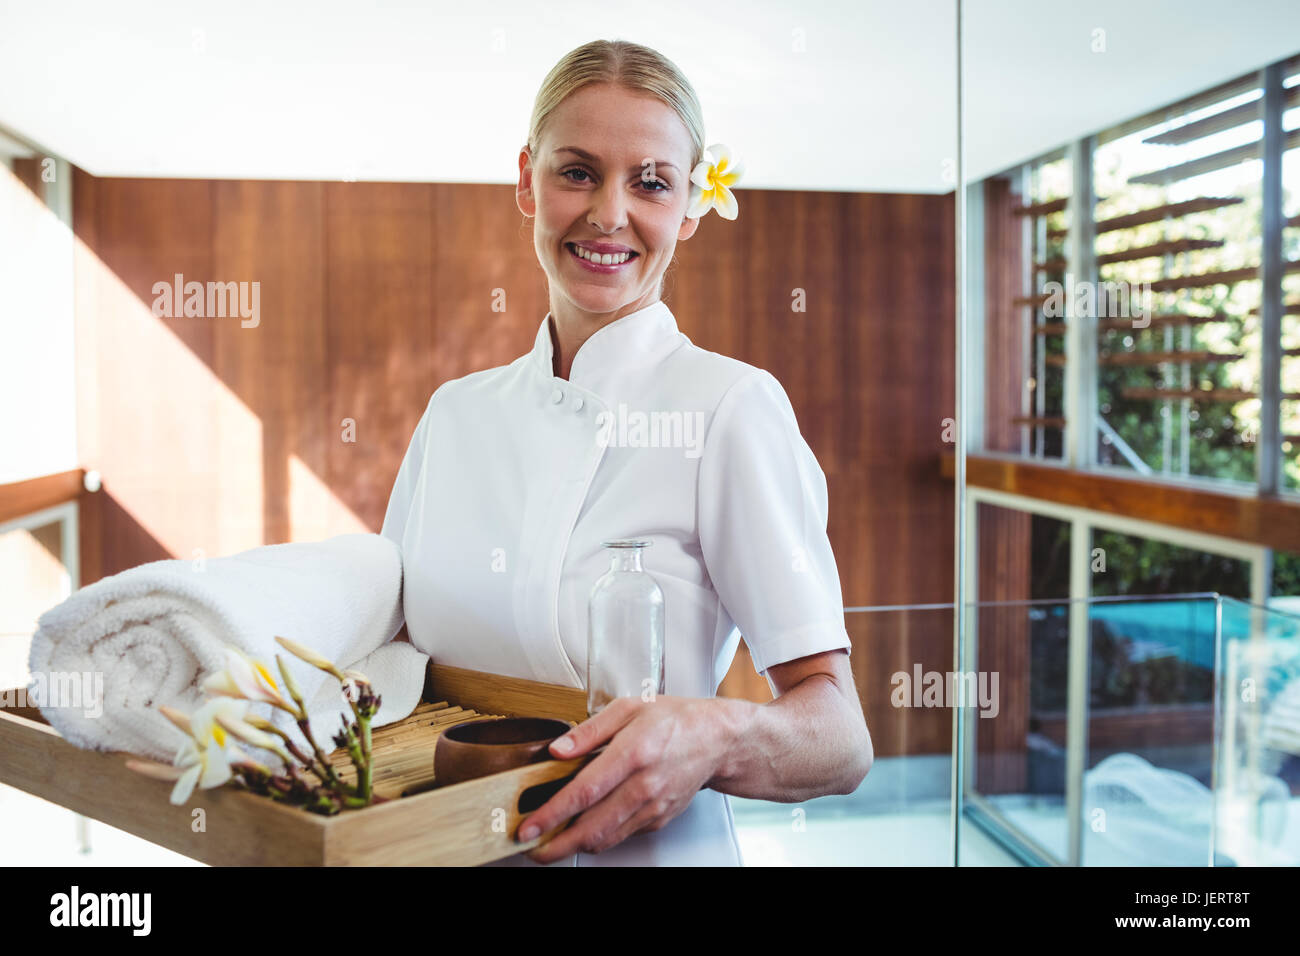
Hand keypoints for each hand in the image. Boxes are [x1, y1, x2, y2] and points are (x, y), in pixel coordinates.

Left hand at [515, 694, 734, 861]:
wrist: (718, 740)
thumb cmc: (675, 720)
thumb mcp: (629, 708)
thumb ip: (589, 731)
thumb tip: (557, 749)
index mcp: (633, 752)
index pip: (585, 791)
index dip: (552, 813)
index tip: (529, 826)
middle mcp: (644, 785)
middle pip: (592, 827)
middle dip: (555, 844)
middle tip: (529, 846)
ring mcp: (653, 806)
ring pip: (606, 838)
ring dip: (573, 846)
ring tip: (548, 843)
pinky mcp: (658, 819)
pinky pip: (622, 834)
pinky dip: (598, 837)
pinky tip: (582, 830)